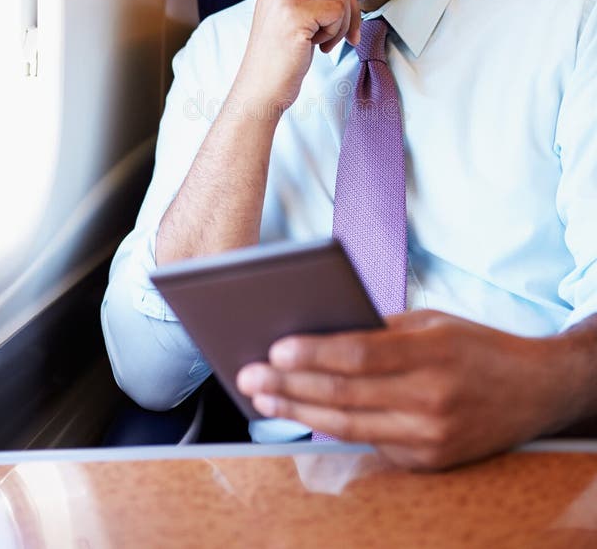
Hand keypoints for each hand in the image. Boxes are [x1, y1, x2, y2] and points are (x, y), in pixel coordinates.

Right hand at [233, 0, 384, 112]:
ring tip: (324, 42)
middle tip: (346, 36)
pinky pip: (337, 12)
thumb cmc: (282, 58)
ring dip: (343, 24)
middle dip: (351, 9)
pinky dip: (336, 33)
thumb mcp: (296, 18)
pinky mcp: (294, 15)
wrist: (261, 88)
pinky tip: (319, 46)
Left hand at [237, 310, 578, 469]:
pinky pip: (372, 444)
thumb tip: (323, 332)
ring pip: (349, 426)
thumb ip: (381, 330)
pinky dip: (335, 427)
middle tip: (248, 376)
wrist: (535, 392)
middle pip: (344, 394)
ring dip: (299, 411)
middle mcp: (430, 400)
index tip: (274, 348)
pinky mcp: (429, 462)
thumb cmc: (478, 346)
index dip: (312, 353)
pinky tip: (304, 413)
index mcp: (432, 354)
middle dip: (289, 385)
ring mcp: (430, 438)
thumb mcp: (434, 322)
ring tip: (263, 397)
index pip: (358, 355)